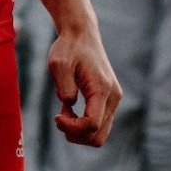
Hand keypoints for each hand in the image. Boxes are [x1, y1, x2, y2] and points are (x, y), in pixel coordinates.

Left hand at [49, 26, 121, 146]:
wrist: (82, 34)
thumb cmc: (69, 48)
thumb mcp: (59, 65)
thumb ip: (64, 88)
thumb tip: (70, 106)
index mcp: (102, 88)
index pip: (92, 125)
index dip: (71, 127)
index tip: (56, 115)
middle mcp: (113, 97)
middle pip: (98, 136)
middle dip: (75, 134)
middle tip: (59, 117)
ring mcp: (114, 99)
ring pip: (100, 135)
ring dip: (79, 131)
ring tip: (64, 112)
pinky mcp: (109, 100)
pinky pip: (99, 125)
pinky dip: (83, 125)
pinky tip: (70, 109)